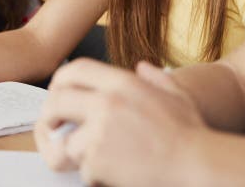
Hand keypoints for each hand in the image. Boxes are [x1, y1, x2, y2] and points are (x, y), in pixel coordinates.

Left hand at [36, 58, 209, 186]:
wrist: (197, 165)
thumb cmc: (191, 133)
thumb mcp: (176, 95)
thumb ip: (156, 78)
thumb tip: (142, 68)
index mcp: (122, 83)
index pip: (74, 70)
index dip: (59, 81)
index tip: (56, 94)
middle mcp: (106, 102)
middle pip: (56, 102)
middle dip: (48, 117)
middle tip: (51, 128)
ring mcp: (99, 132)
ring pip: (68, 142)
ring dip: (77, 154)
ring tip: (94, 159)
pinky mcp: (97, 160)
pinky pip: (84, 169)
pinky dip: (96, 176)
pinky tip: (117, 173)